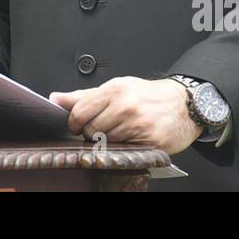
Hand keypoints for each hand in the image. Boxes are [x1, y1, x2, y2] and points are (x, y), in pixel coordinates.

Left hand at [50, 76, 201, 153]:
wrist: (183, 103)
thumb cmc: (146, 95)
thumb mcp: (116, 88)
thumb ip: (84, 96)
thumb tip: (55, 98)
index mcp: (114, 90)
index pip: (80, 112)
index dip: (74, 123)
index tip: (78, 125)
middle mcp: (125, 106)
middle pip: (91, 130)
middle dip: (92, 132)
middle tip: (104, 127)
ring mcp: (137, 124)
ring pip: (106, 142)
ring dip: (108, 140)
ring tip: (120, 130)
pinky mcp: (149, 140)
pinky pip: (124, 150)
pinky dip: (124, 147)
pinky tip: (131, 138)